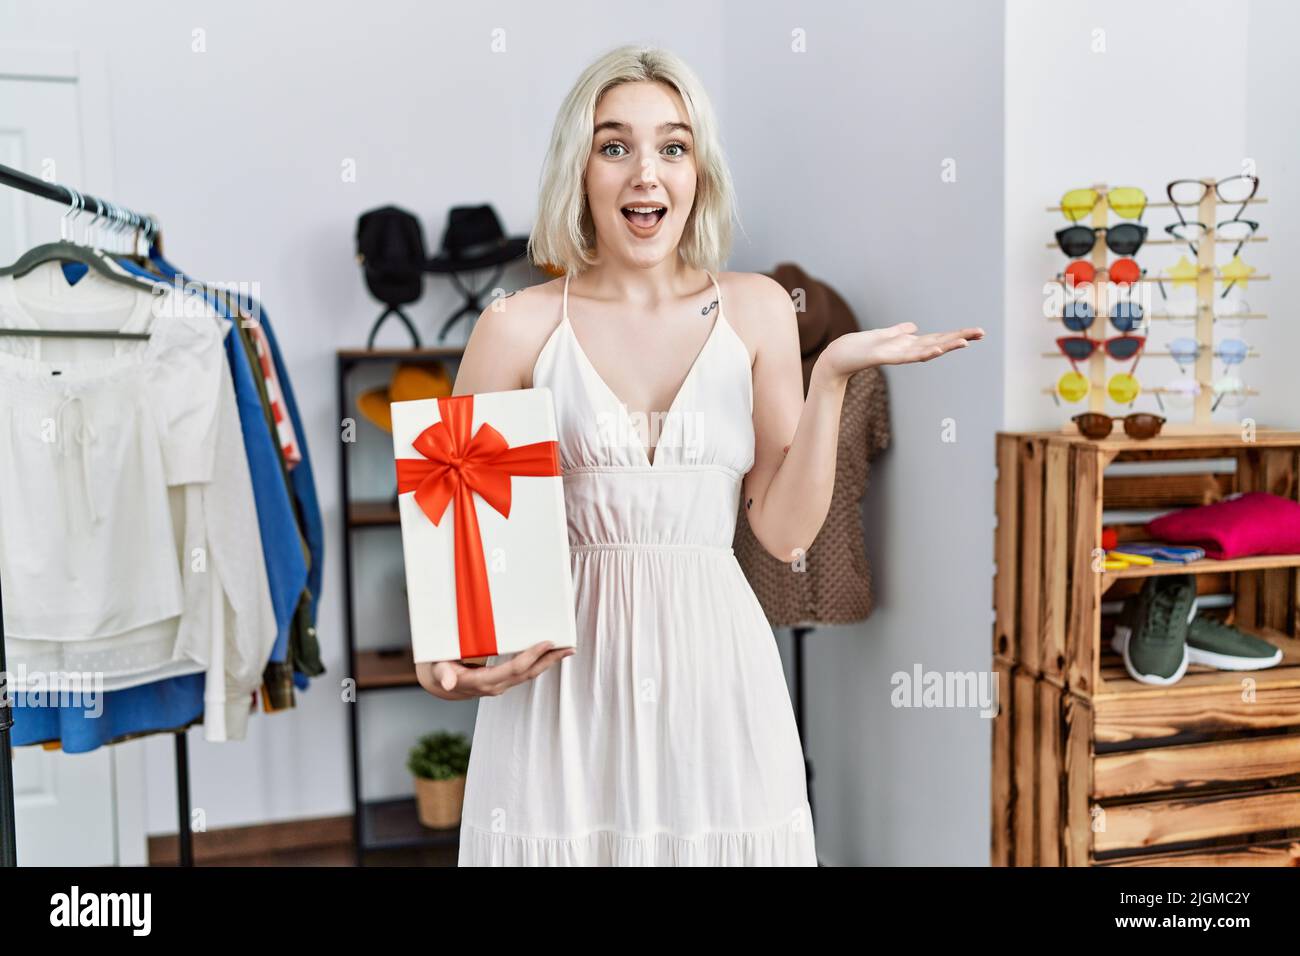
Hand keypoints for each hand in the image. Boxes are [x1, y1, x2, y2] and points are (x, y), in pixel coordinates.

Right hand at [415, 641, 574, 699]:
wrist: (439, 682)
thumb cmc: (438, 668)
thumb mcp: (437, 668)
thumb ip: (443, 675)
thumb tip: (448, 684)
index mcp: (480, 681)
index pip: (513, 670)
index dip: (531, 656)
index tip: (546, 643)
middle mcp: (494, 685)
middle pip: (527, 673)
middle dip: (549, 660)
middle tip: (568, 647)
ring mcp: (500, 684)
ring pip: (529, 674)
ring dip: (548, 662)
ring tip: (566, 649)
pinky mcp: (503, 680)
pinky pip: (524, 672)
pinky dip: (539, 662)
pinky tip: (550, 653)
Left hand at [816, 322, 984, 382]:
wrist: (837, 358)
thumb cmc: (857, 348)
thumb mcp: (882, 335)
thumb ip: (898, 331)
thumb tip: (913, 327)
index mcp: (906, 344)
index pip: (936, 338)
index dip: (956, 334)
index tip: (976, 332)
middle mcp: (905, 351)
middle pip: (938, 343)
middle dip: (960, 338)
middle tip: (982, 333)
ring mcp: (896, 355)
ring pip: (926, 350)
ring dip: (946, 346)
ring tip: (965, 341)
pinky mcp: (883, 356)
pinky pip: (906, 356)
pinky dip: (922, 353)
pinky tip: (936, 349)